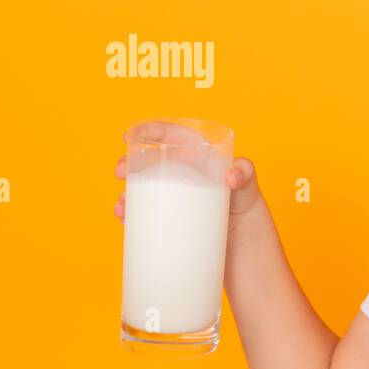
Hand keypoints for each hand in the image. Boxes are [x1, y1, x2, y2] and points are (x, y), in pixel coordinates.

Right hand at [114, 123, 262, 229]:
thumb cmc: (246, 201)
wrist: (245, 237)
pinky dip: (130, 216)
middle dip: (127, 163)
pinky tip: (124, 219)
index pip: (169, 136)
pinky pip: (144, 214)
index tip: (129, 135)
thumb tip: (231, 177)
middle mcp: (179, 174)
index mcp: (194, 156)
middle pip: (147, 162)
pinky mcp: (169, 218)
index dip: (147, 131)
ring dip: (125, 194)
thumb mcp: (247, 182)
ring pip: (141, 190)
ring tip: (122, 206)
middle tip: (120, 172)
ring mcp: (172, 197)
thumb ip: (245, 172)